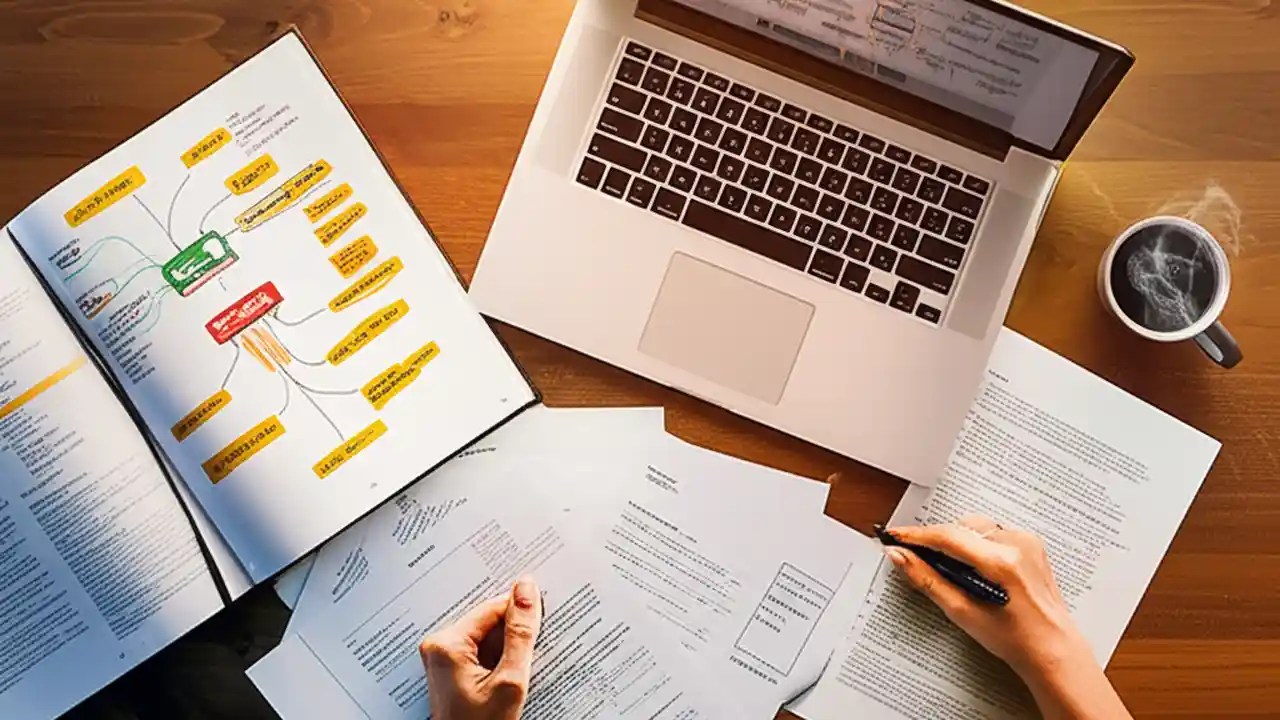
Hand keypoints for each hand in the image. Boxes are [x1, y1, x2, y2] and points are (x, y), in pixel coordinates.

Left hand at [419, 576, 541, 719]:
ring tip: (513, 675)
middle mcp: (439, 645)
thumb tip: (527, 591)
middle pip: (489, 621)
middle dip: (513, 635)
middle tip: (525, 660)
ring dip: (507, 649)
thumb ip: (521, 634)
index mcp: (447, 644)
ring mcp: (443, 657)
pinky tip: (505, 678)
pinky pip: (480, 650)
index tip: (542, 624)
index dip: (522, 614)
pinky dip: (498, 659)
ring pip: (487, 636)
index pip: (493, 607)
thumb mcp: (510, 681)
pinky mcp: (451, 668)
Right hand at [884, 516, 1084, 675]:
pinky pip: (994, 532)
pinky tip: (977, 567)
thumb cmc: (1015, 639)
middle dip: (938, 539)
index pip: (947, 536)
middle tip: (921, 558)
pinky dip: (978, 544)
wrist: (1050, 648)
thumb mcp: (962, 612)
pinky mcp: (1032, 544)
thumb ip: (927, 579)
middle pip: (960, 526)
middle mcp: (1017, 545)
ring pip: (976, 526)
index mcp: (1000, 562)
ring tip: (954, 569)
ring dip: (959, 541)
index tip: (896, 536)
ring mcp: (1027, 542)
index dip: (916, 535)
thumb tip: (902, 558)